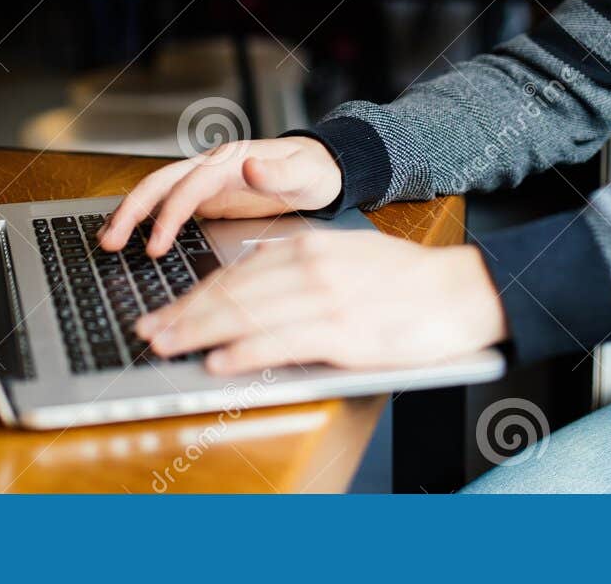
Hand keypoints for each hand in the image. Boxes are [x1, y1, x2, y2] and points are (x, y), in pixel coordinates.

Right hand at [100, 136, 342, 255]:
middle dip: (132, 211)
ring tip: (108, 241)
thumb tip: (249, 165)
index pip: (189, 187)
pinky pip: (169, 206)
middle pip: (159, 184)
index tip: (156, 245)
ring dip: (131, 215)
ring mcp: (206, 181)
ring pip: (158, 193)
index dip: (169, 215)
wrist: (321, 168)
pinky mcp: (207, 196)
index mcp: (230, 161)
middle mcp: (211, 167)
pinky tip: (132, 240)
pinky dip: (146, 220)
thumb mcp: (304, 172)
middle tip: (110, 242)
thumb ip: (278, 172)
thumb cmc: (314, 171)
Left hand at [135, 232, 507, 374]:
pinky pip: (281, 341)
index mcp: (308, 246)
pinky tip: (220, 362)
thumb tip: (249, 290)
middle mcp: (310, 266)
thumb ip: (297, 268)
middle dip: (184, 314)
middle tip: (149, 331)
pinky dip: (246, 352)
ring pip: (247, 315)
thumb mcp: (344, 257)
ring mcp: (325, 299)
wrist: (460, 292)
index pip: (236, 272)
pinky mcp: (343, 330)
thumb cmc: (404, 282)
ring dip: (199, 332)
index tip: (164, 311)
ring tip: (168, 345)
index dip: (194, 294)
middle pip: (231, 292)